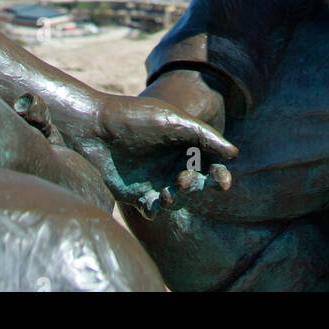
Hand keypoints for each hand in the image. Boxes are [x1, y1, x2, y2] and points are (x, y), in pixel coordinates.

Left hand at [70, 92, 237, 217]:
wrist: (94, 128)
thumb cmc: (134, 118)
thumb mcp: (172, 121)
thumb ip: (203, 137)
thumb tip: (234, 154)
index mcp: (184, 143)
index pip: (210, 163)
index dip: (220, 174)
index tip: (223, 181)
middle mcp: (172, 163)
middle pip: (197, 183)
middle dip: (198, 186)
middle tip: (185, 180)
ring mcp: (155, 180)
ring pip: (178, 200)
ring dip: (178, 199)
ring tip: (168, 191)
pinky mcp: (137, 195)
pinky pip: (155, 210)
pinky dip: (158, 210)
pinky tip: (153, 202)